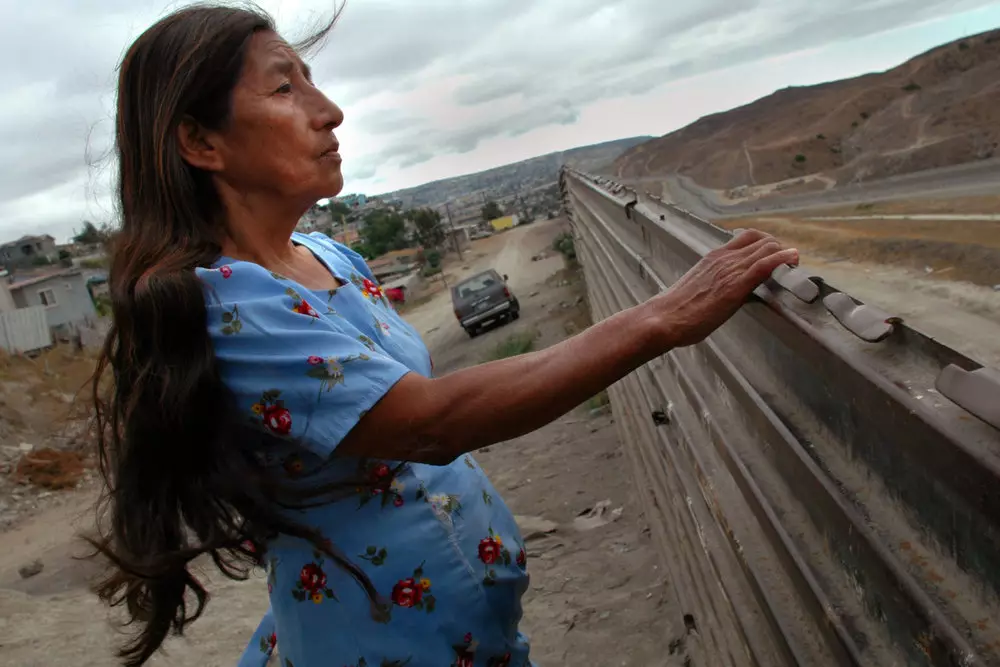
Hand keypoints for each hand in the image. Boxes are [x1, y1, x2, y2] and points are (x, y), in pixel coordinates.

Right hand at [652, 229, 797, 347]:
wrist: (664, 318)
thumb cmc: (676, 310)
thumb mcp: (698, 286)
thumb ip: (714, 282)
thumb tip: (723, 290)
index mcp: (714, 257)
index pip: (747, 237)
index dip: (766, 243)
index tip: (774, 254)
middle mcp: (724, 258)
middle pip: (762, 240)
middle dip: (779, 249)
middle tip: (788, 262)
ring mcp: (731, 270)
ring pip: (767, 248)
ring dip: (785, 253)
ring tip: (793, 264)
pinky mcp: (736, 285)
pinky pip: (766, 264)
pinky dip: (783, 260)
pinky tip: (793, 261)